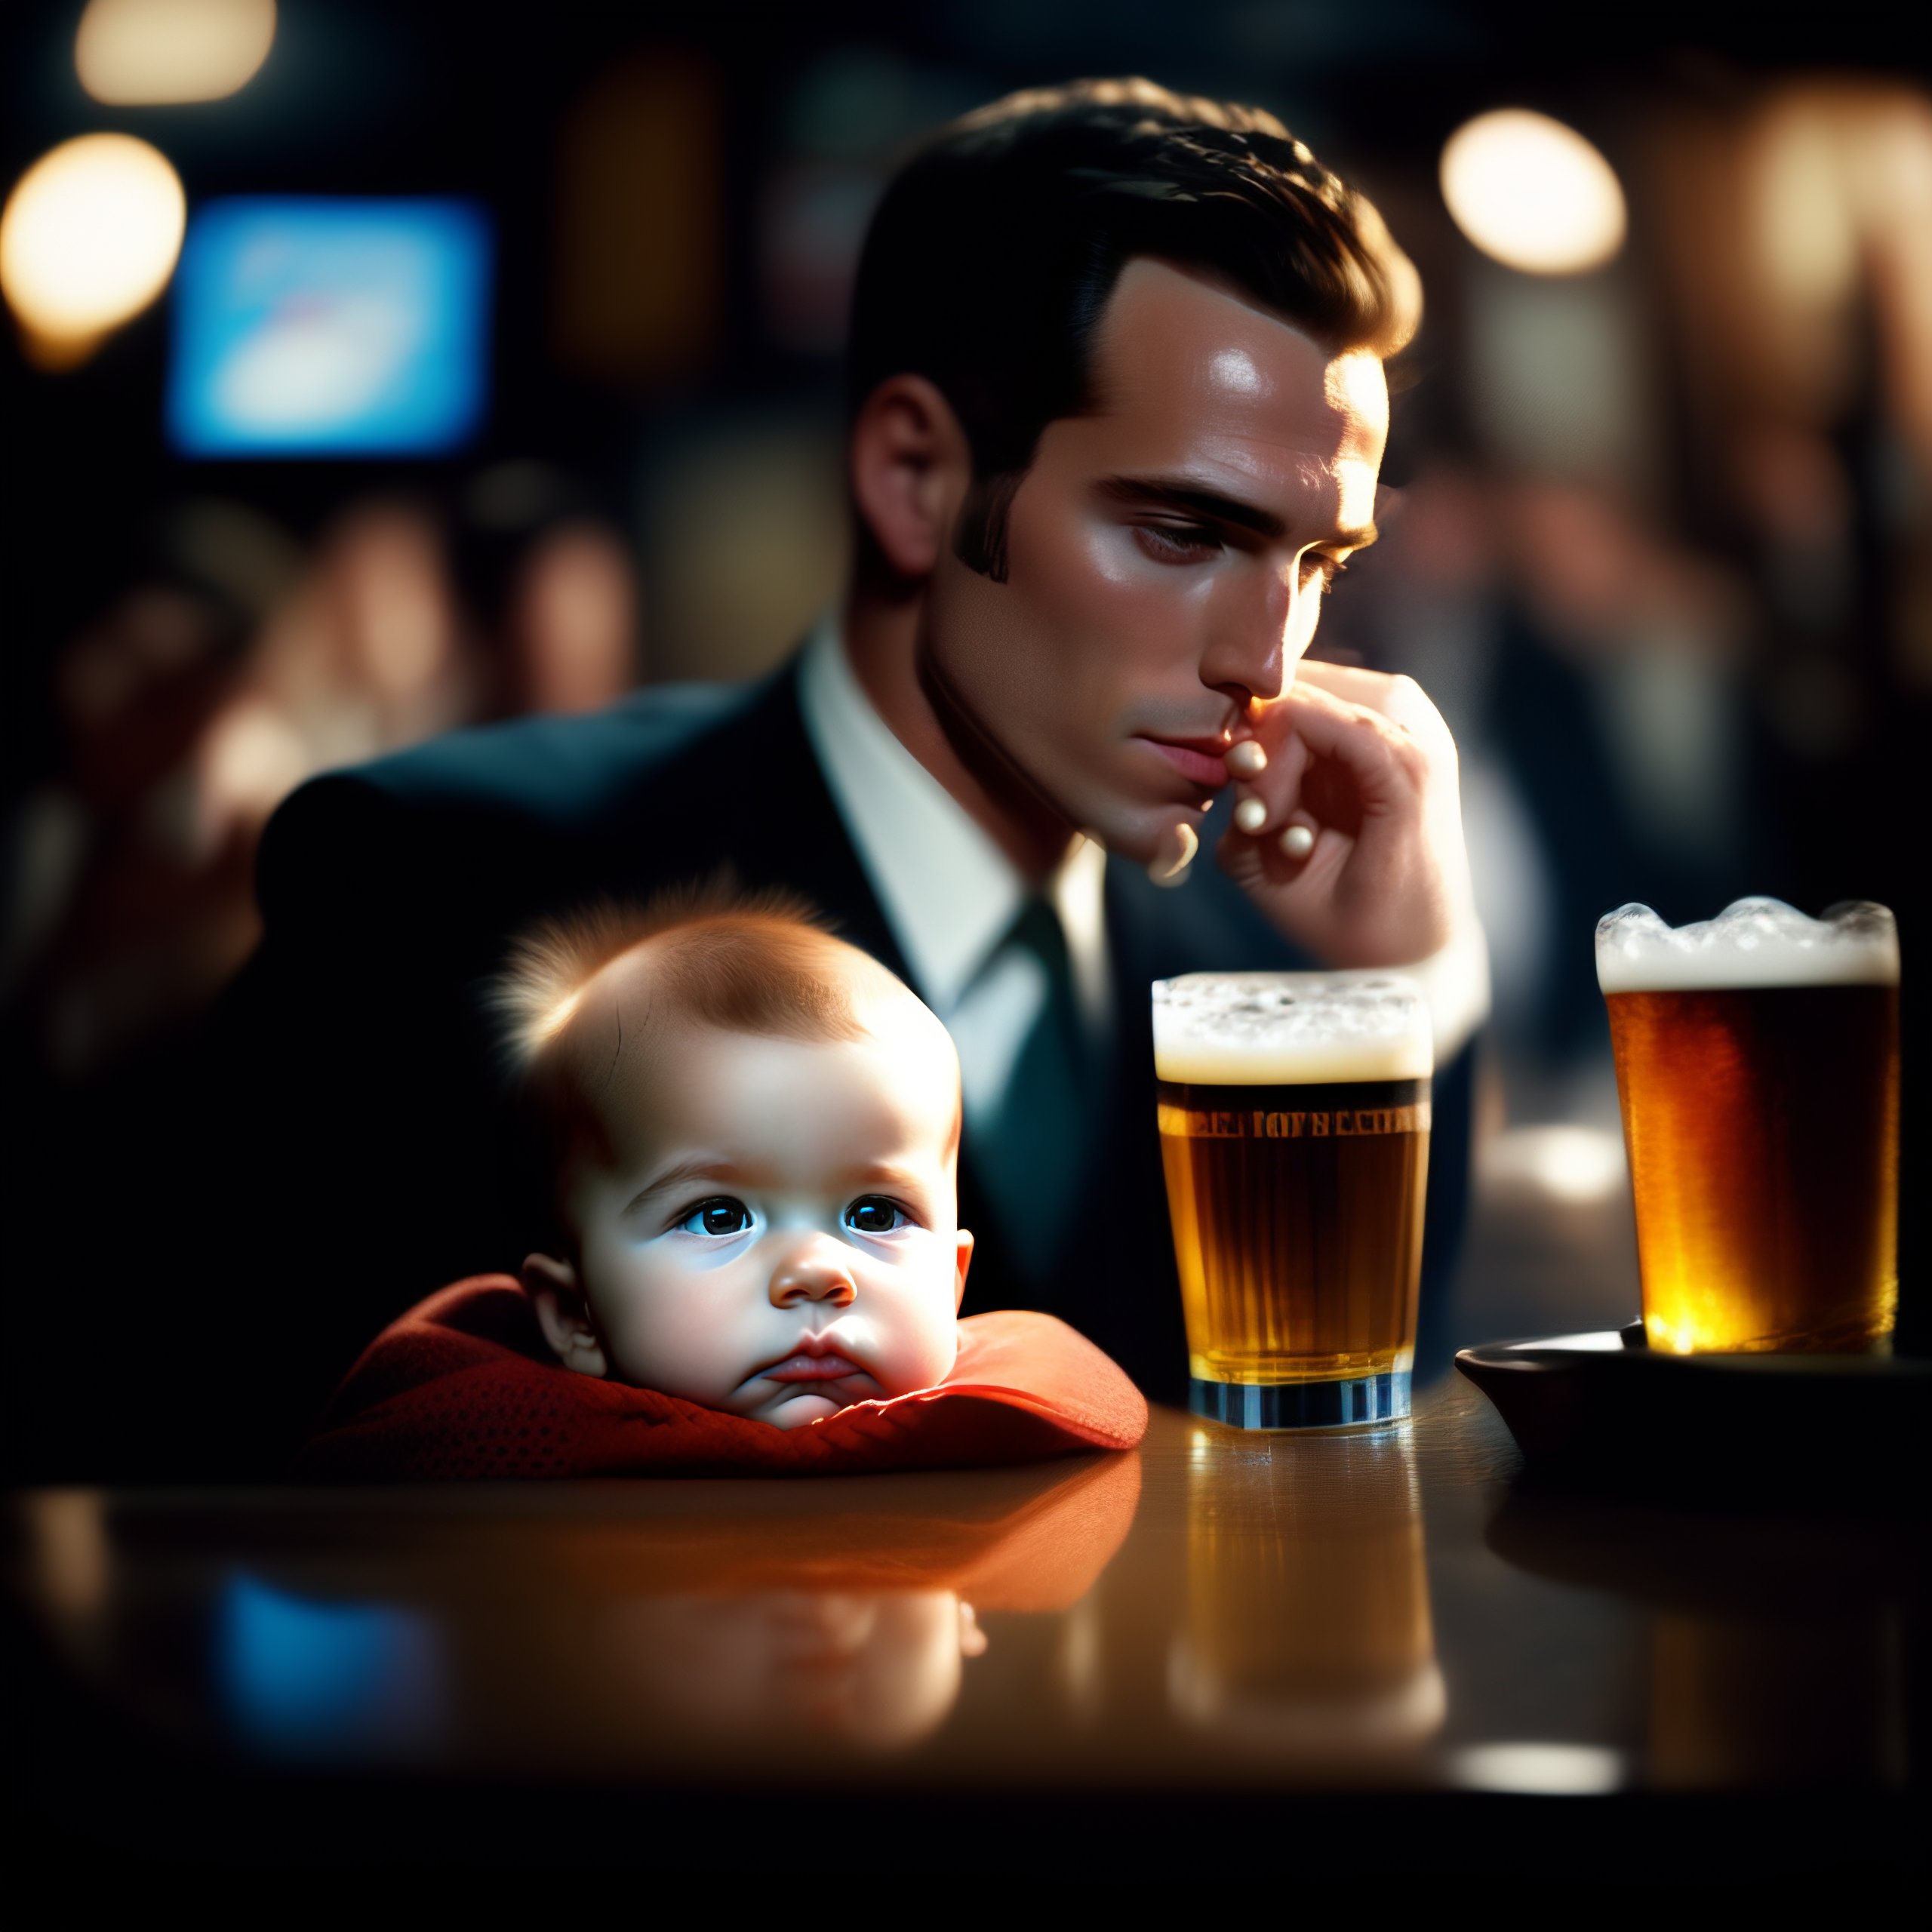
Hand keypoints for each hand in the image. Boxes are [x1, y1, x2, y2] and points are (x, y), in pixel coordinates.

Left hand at [1214, 662, 1471, 967]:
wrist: (1390, 964)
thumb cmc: (1329, 900)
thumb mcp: (1264, 838)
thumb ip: (1244, 787)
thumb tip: (1231, 750)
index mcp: (1360, 727)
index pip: (1286, 690)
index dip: (1245, 731)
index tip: (1238, 798)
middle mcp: (1389, 719)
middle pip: (1289, 688)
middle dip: (1253, 745)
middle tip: (1254, 817)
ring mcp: (1407, 735)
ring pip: (1302, 702)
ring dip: (1267, 764)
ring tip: (1268, 827)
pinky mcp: (1410, 763)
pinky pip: (1331, 724)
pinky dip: (1288, 772)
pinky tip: (1282, 827)